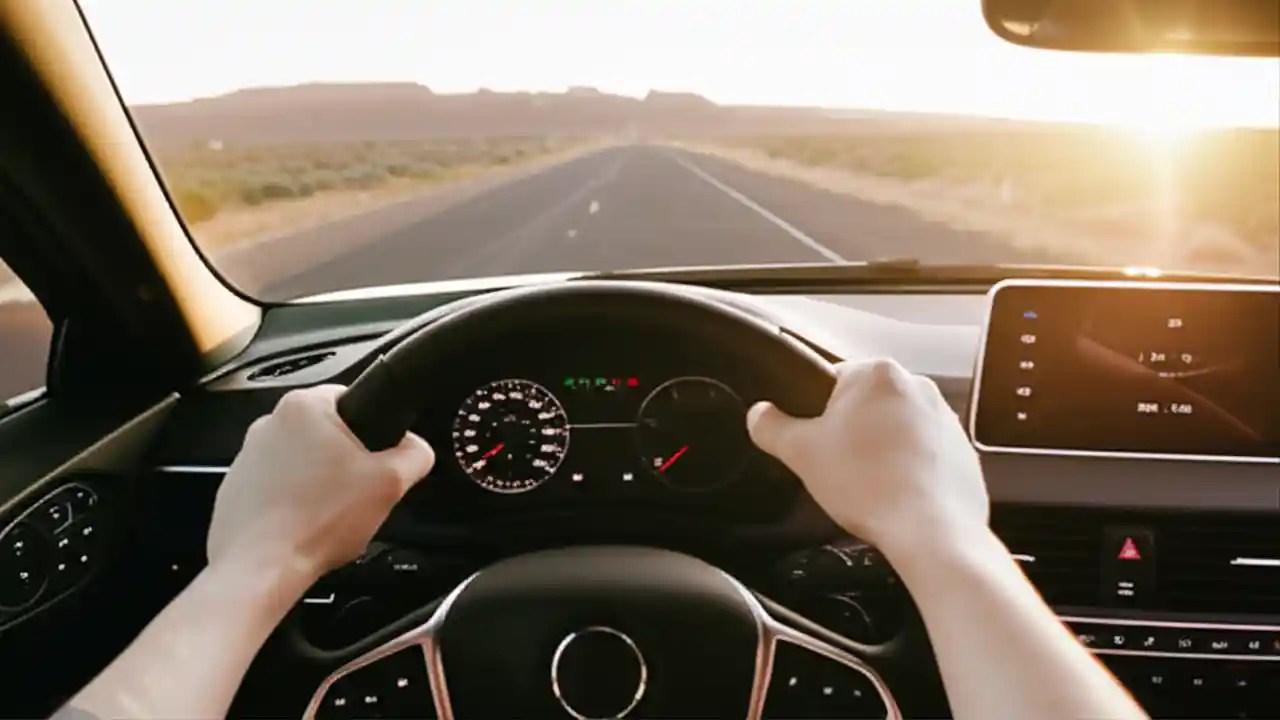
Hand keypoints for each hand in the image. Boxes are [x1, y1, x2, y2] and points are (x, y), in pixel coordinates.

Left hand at [207, 385, 434, 579]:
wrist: (261, 568)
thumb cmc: (318, 522)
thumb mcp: (391, 484)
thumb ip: (415, 455)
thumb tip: (416, 449)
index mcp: (304, 407)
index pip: (352, 398)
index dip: (374, 429)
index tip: (376, 459)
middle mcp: (269, 422)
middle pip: (326, 433)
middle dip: (345, 460)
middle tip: (357, 492)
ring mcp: (247, 455)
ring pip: (302, 460)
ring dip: (318, 481)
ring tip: (328, 513)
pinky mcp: (236, 486)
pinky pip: (276, 486)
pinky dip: (292, 501)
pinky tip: (304, 524)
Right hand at [747, 358, 987, 559]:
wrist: (931, 530)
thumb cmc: (867, 484)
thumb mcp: (801, 453)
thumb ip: (771, 427)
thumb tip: (758, 414)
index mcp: (876, 373)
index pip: (832, 379)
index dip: (817, 414)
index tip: (818, 443)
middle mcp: (918, 385)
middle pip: (867, 404)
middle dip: (852, 432)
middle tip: (840, 466)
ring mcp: (946, 417)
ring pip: (897, 429)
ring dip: (882, 449)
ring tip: (871, 484)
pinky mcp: (963, 449)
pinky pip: (925, 453)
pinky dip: (911, 469)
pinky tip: (898, 494)